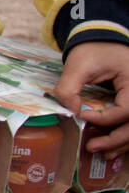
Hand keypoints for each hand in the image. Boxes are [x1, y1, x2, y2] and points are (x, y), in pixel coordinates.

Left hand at [52, 41, 128, 159]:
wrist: (101, 39)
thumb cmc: (92, 49)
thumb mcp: (78, 64)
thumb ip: (69, 87)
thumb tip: (72, 112)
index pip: (126, 109)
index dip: (104, 118)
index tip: (82, 116)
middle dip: (115, 139)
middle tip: (92, 147)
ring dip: (121, 143)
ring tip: (101, 153)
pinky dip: (123, 137)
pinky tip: (111, 149)